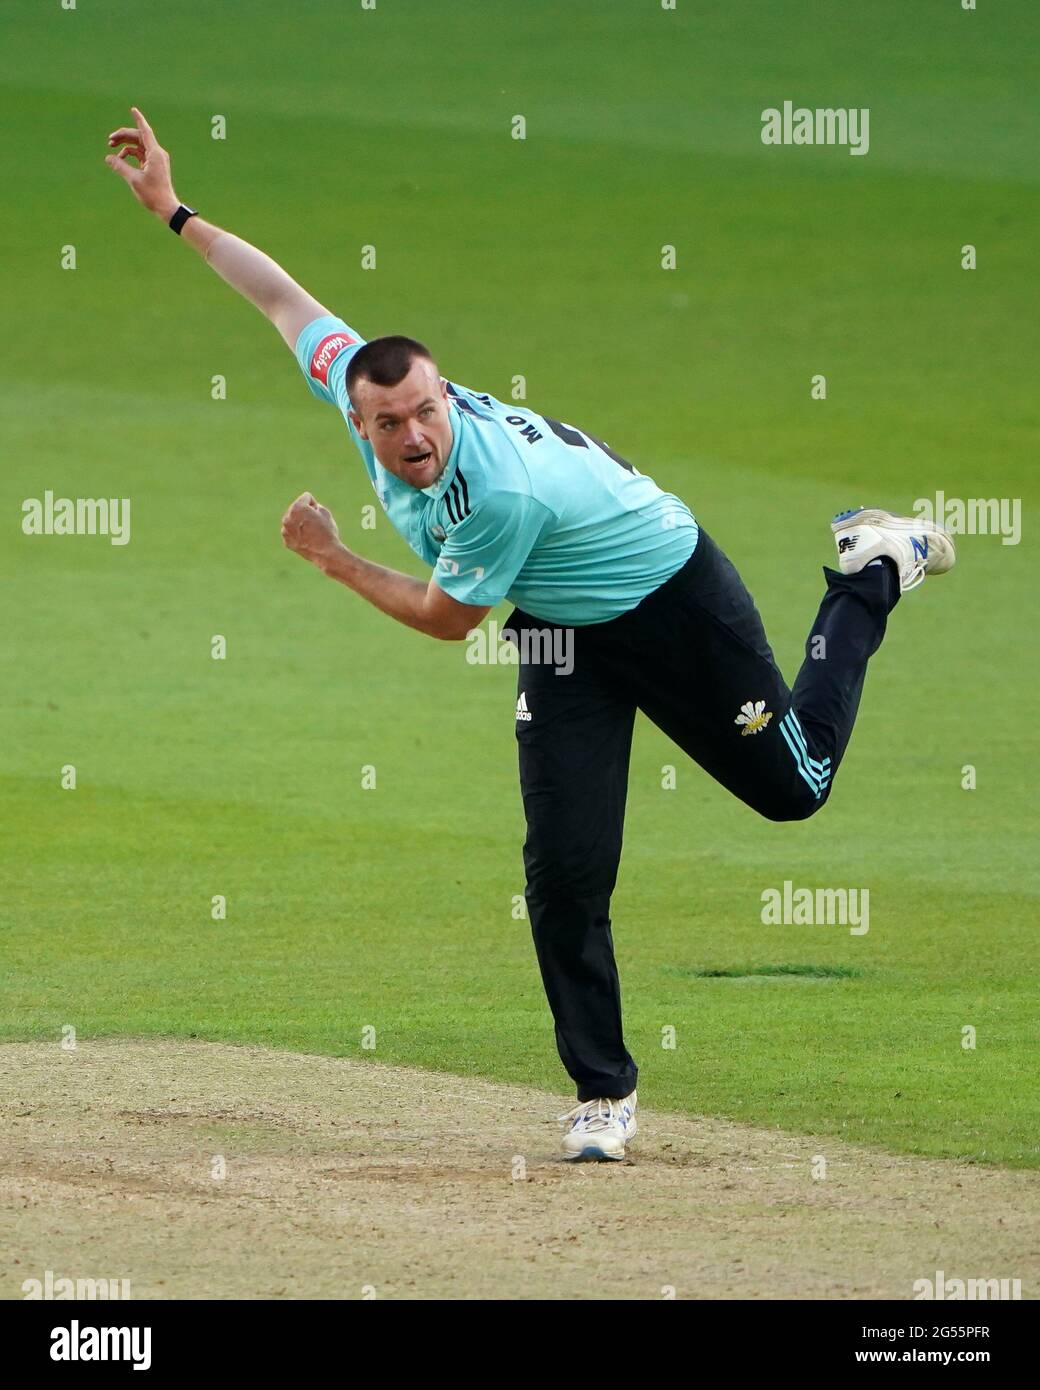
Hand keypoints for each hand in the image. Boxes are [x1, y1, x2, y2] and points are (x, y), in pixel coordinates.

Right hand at [105, 107, 178, 221]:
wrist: (166, 207)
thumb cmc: (152, 194)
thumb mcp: (133, 179)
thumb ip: (119, 166)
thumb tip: (108, 158)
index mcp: (155, 153)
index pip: (145, 131)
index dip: (138, 119)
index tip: (133, 109)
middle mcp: (157, 153)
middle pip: (138, 137)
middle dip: (123, 136)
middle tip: (109, 140)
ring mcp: (156, 159)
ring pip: (138, 145)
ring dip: (125, 145)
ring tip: (111, 148)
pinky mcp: (154, 166)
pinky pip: (140, 154)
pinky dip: (130, 154)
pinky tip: (120, 160)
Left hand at [281, 493, 344, 570]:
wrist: (326, 553)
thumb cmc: (327, 531)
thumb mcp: (324, 511)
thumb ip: (313, 504)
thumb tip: (304, 508)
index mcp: (296, 507)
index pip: (306, 497)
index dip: (316, 505)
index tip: (319, 516)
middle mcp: (287, 517)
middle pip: (297, 508)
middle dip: (305, 513)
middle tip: (315, 525)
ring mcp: (285, 530)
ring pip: (293, 520)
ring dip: (300, 523)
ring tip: (310, 532)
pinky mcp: (286, 540)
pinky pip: (292, 532)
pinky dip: (298, 534)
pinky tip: (306, 539)